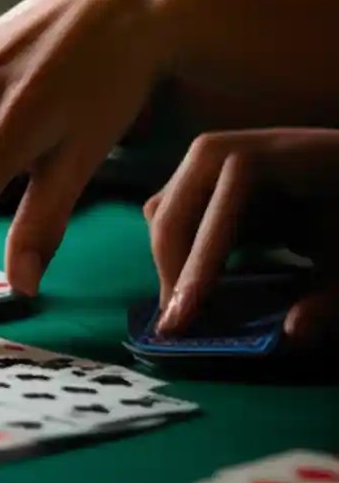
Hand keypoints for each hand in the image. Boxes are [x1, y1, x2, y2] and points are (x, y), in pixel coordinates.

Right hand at [144, 128, 338, 341]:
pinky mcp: (195, 170)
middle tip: (175, 324)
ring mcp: (203, 156)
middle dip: (169, 272)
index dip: (195, 271)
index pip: (215, 219)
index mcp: (264, 162)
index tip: (179, 321)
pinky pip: (166, 209)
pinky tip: (192, 274)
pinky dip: (171, 245)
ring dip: (167, 260)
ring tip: (185, 302)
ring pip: (160, 214)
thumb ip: (330, 298)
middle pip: (171, 217)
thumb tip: (292, 333)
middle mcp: (223, 150)